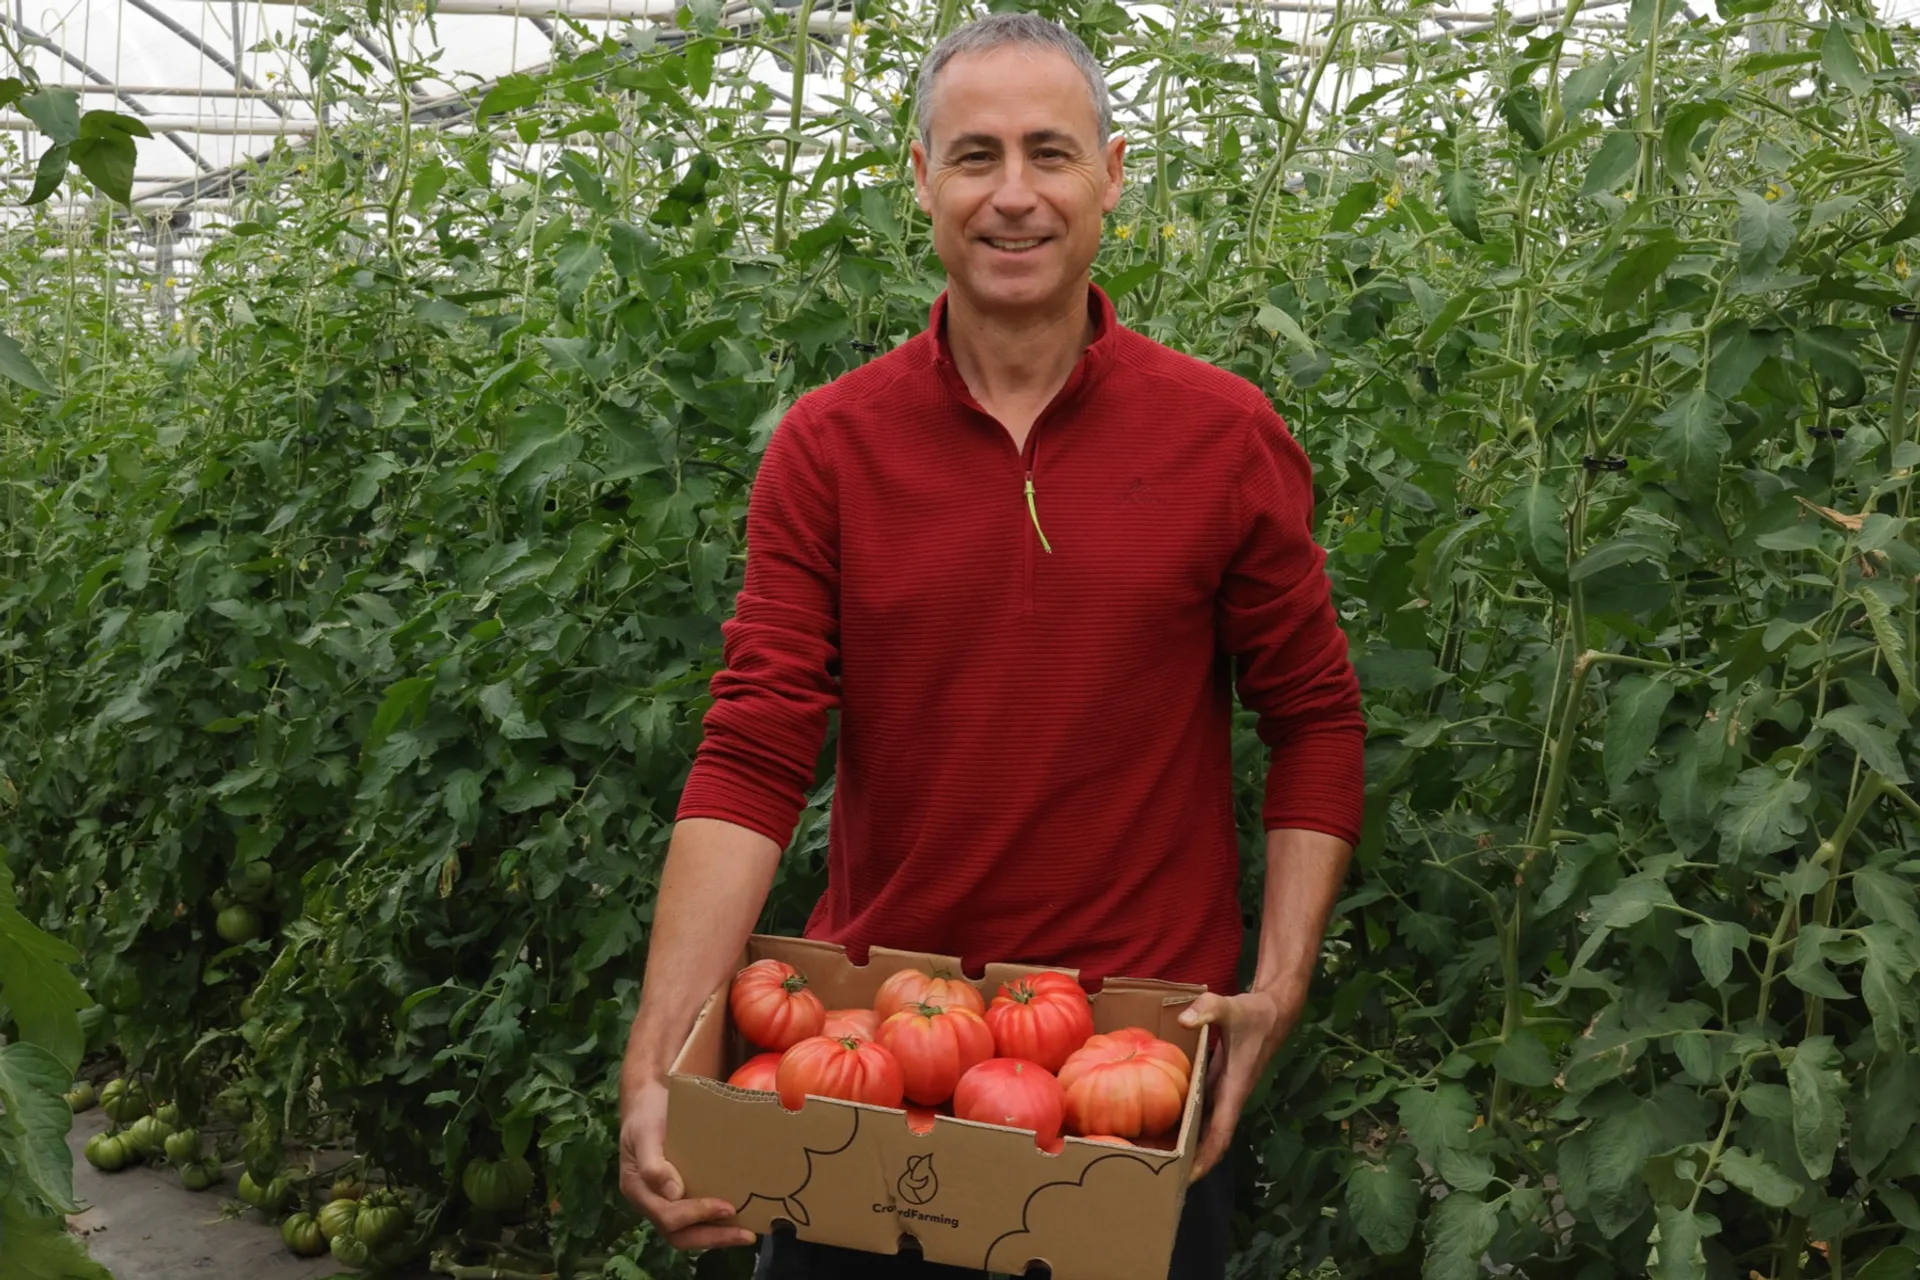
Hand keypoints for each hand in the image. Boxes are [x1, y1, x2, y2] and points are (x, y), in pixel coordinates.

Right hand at [617, 1074, 757, 1250]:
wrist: (647, 1103)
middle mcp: (649, 1202)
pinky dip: (713, 1224)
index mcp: (638, 1189)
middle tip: (746, 1235)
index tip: (727, 1207)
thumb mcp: (645, 1133)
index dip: (697, 1215)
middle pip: (678, 1235)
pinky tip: (737, 1220)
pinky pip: (692, 1220)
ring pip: (686, 1233)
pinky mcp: (676, 1196)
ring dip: (716, 1236)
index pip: (667, 1215)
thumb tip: (673, 1193)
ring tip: (746, 1234)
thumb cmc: (646, 1115)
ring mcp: (662, 1201)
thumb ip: (652, 1163)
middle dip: (713, 1237)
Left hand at [1177, 985, 1304, 1182]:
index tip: (1188, 1177)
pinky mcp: (1220, 1082)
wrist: (1273, 1011)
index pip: (1221, 1132)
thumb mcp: (1229, 1007)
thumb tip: (1183, 1020)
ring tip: (1163, 1160)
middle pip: (1214, 1138)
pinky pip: (1204, 1108)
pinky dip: (1190, 1120)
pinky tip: (1169, 1123)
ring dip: (1192, 1144)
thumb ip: (1207, 1010)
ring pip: (1209, 1126)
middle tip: (1166, 1178)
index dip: (1206, 1156)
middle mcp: (1231, 1096)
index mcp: (1235, 1088)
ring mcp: (1226, 1090)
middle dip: (1195, 1160)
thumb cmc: (1253, 1013)